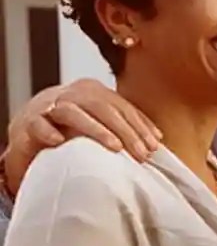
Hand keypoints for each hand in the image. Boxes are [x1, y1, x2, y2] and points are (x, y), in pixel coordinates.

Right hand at [4, 78, 160, 195]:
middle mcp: (73, 95)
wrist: (31, 126)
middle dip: (127, 132)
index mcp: (93, 92)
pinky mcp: (29, 122)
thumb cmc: (73, 127)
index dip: (141, 125)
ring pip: (73, 113)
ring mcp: (50, 106)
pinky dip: (49, 132)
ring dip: (96, 130)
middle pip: (104, 108)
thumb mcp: (100, 123)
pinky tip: (59, 142)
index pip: (121, 106)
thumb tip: (158, 140)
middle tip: (142, 154)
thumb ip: (124, 126)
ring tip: (115, 148)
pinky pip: (39, 125)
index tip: (155, 146)